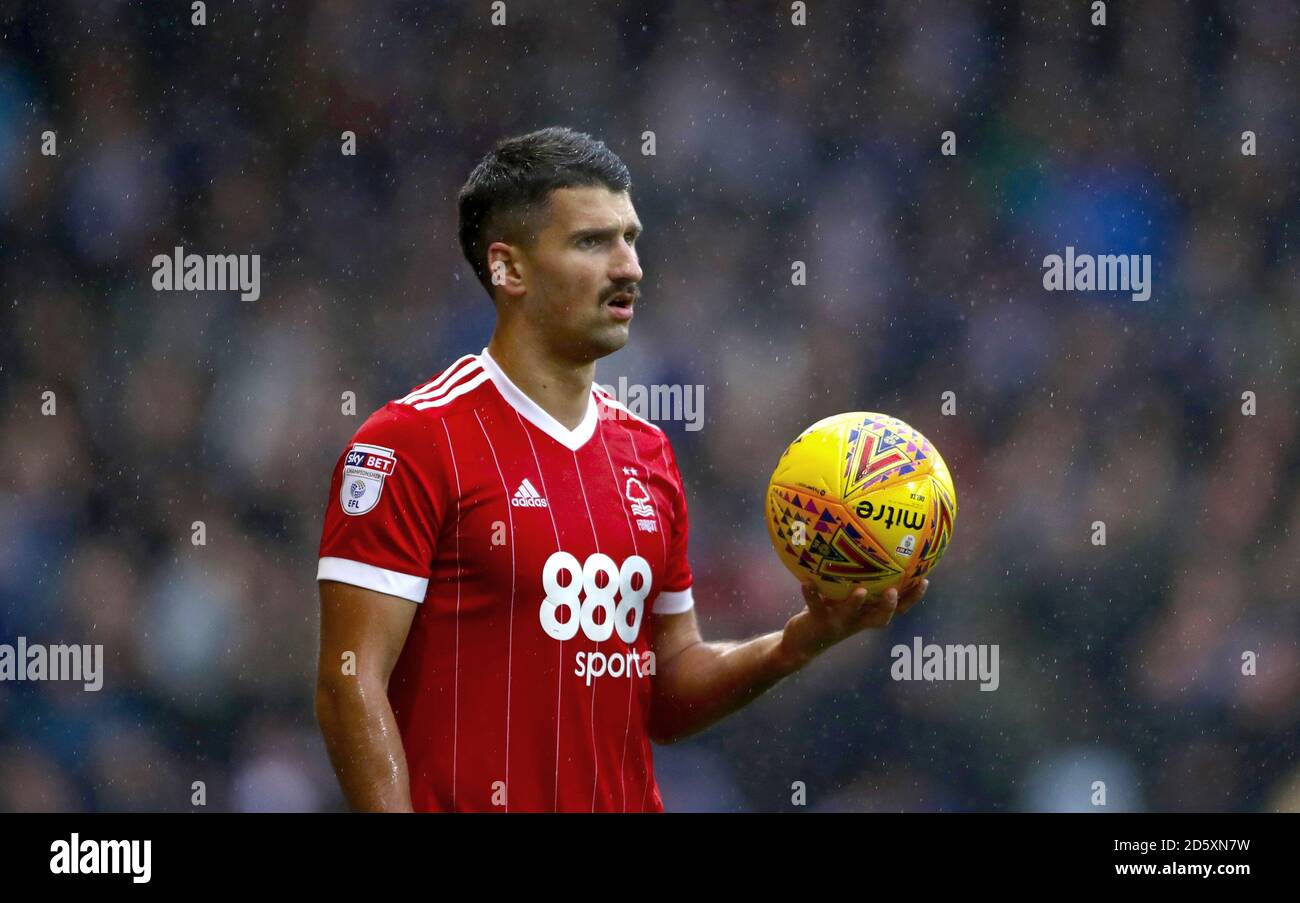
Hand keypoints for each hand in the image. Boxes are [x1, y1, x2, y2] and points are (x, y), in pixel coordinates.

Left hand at [778, 578, 928, 669]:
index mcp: (867, 615)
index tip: (924, 581)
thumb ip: (854, 581)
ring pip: (850, 615)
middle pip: (880, 618)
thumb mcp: (843, 598)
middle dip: (889, 606)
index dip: (912, 598)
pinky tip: (806, 582)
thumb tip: (865, 547)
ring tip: (860, 591)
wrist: (802, 643)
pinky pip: (815, 606)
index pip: (897, 609)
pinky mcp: (818, 622)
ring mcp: (838, 623)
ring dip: (855, 603)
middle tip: (894, 591)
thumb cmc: (828, 613)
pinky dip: (812, 595)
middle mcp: (857, 621)